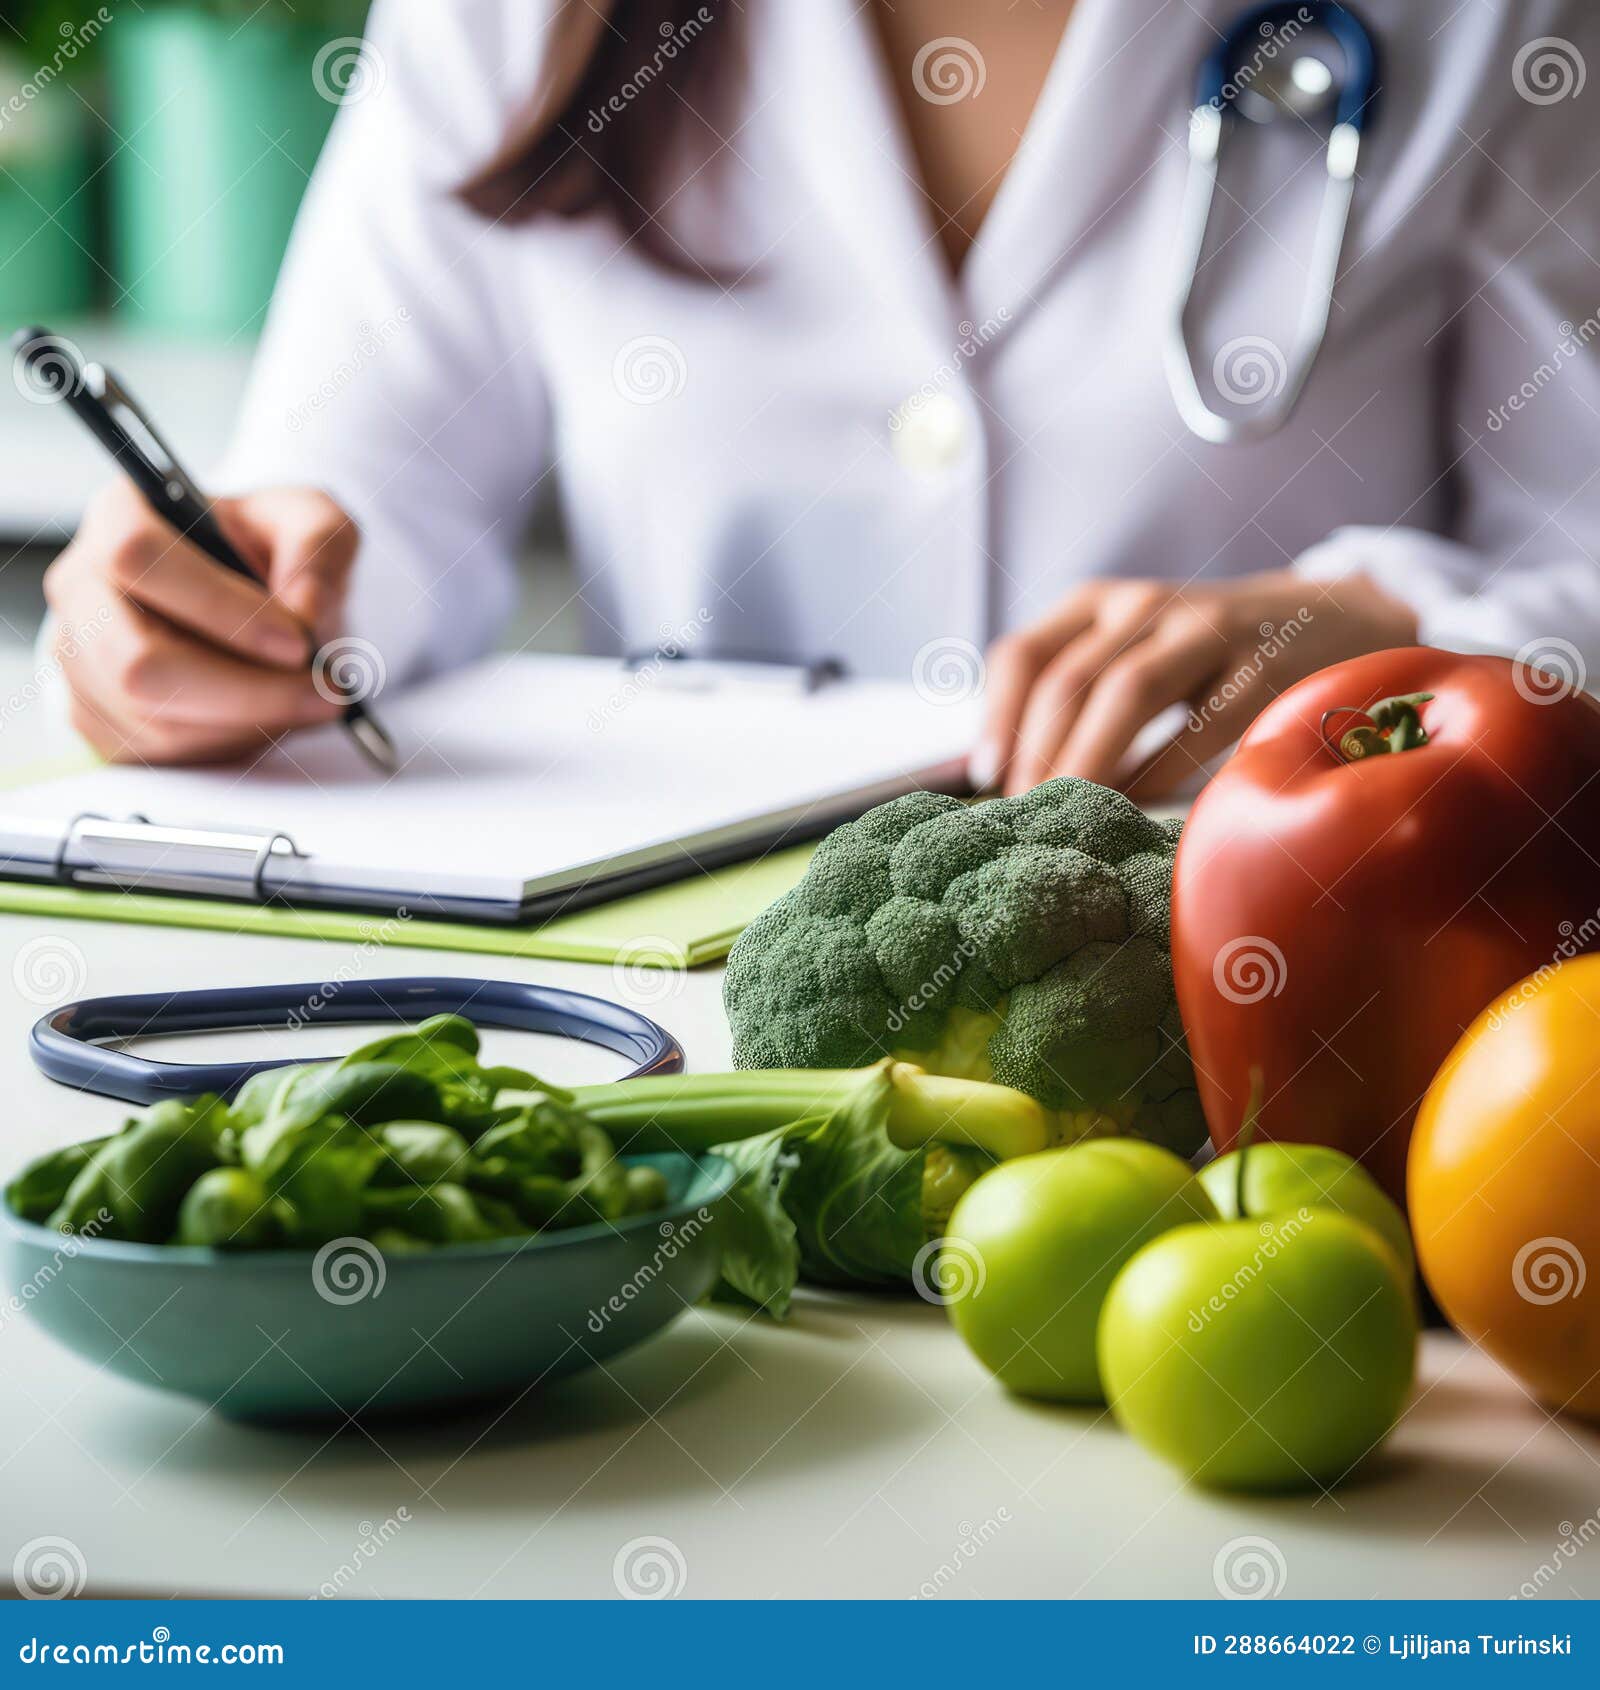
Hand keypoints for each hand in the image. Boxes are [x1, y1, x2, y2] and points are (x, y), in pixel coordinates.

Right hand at [45, 482, 359, 764]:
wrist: (251, 603)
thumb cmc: (267, 553)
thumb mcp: (310, 519)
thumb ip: (318, 543)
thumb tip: (306, 606)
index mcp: (119, 518)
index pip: (139, 558)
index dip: (219, 607)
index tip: (297, 641)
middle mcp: (83, 588)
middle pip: (137, 661)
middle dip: (244, 691)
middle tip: (320, 692)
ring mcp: (79, 659)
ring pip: (156, 718)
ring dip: (249, 721)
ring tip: (304, 699)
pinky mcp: (96, 718)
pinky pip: (163, 751)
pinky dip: (231, 742)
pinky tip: (265, 714)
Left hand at [977, 572, 1419, 799]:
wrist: (1337, 619)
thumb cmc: (1207, 658)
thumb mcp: (1134, 651)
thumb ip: (1075, 695)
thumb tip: (1007, 780)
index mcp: (1099, 604)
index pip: (1022, 655)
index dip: (996, 719)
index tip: (984, 777)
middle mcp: (1145, 606)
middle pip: (1068, 681)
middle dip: (1037, 756)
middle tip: (1023, 818)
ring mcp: (1207, 631)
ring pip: (1124, 693)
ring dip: (1086, 762)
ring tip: (1067, 815)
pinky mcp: (1263, 668)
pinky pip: (1197, 727)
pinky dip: (1158, 774)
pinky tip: (1135, 811)